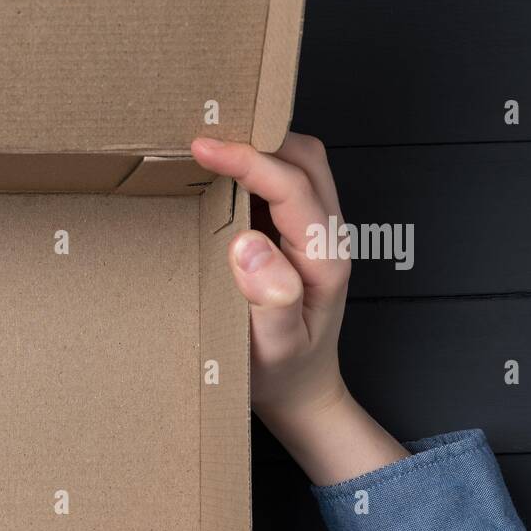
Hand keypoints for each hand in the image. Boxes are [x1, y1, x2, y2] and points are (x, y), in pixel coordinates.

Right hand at [191, 133, 407, 484]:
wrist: (302, 394)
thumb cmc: (282, 375)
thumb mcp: (273, 348)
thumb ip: (270, 298)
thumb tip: (248, 243)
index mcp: (324, 259)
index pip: (291, 186)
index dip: (247, 159)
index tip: (202, 147)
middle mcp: (328, 238)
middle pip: (306, 159)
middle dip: (258, 137)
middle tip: (203, 135)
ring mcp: (316, 235)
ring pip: (299, 165)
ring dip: (260, 148)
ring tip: (211, 148)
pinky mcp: (299, 238)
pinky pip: (284, 186)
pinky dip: (255, 169)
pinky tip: (220, 177)